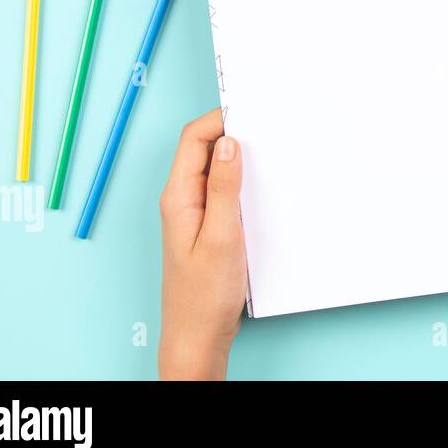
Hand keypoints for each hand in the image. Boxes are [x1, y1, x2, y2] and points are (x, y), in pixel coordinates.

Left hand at [157, 108, 245, 379]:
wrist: (198, 337)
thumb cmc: (203, 296)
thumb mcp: (221, 237)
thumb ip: (224, 188)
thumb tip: (229, 143)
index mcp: (178, 197)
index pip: (193, 139)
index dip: (220, 118)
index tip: (251, 110)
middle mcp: (182, 200)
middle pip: (202, 148)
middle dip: (232, 131)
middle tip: (267, 126)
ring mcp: (194, 213)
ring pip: (214, 169)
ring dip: (239, 157)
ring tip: (269, 153)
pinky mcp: (207, 226)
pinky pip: (222, 191)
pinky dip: (241, 181)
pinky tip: (262, 188)